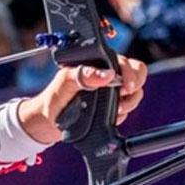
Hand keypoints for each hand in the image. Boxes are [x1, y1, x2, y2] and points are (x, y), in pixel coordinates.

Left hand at [18, 55, 147, 143]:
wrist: (48, 122)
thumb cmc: (53, 97)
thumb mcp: (64, 82)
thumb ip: (82, 75)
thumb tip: (107, 74)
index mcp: (97, 64)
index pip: (126, 62)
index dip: (131, 73)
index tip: (125, 86)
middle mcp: (107, 76)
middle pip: (137, 77)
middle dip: (133, 89)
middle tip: (122, 97)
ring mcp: (110, 92)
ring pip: (135, 95)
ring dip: (128, 104)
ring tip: (114, 109)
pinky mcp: (110, 108)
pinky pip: (126, 110)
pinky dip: (121, 115)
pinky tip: (109, 116)